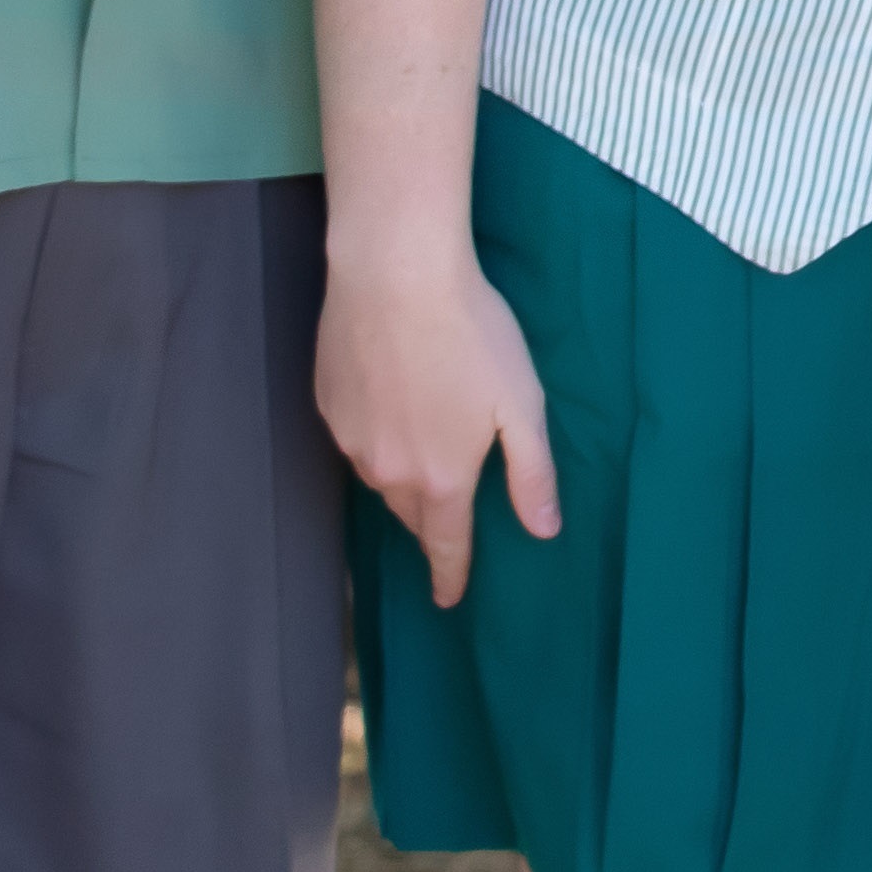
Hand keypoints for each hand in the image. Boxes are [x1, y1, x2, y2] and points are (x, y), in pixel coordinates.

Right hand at [321, 234, 558, 600]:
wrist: (395, 272)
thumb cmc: (471, 333)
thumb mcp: (521, 404)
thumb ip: (532, 473)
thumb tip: (543, 530)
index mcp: (441, 477)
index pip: (446, 544)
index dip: (450, 575)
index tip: (449, 599)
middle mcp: (388, 470)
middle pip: (411, 513)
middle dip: (431, 522)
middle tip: (446, 521)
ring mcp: (351, 438)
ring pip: (380, 477)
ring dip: (402, 476)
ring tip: (424, 452)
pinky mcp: (328, 403)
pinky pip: (356, 437)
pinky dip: (376, 435)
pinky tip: (392, 402)